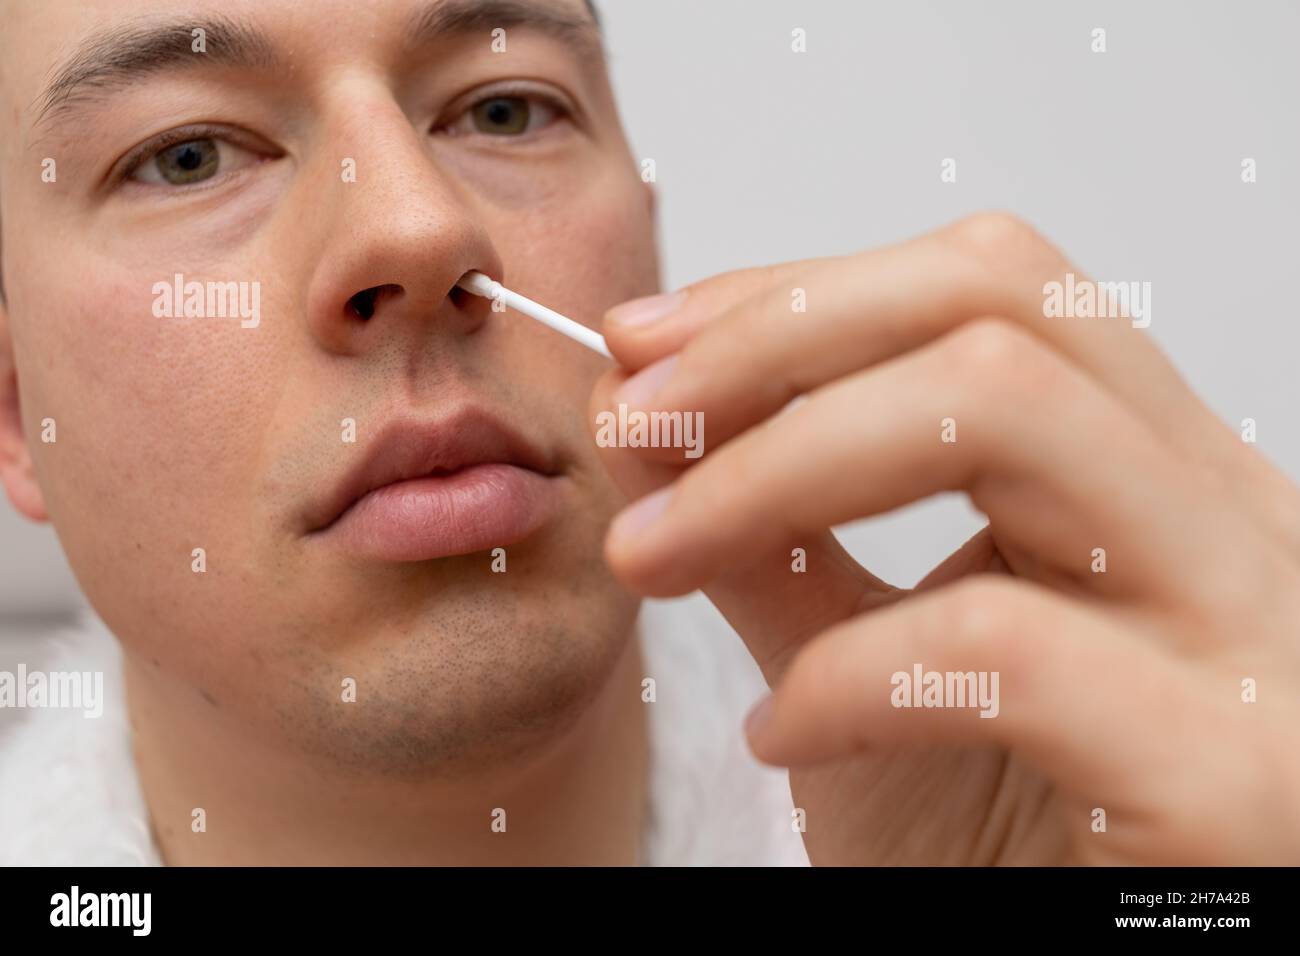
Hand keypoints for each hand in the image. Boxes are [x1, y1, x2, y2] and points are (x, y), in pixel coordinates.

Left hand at [590, 212, 1299, 863]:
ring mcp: (1250, 632)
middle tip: (633, 417)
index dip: (795, 296)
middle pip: (999, 305)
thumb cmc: (998, 841)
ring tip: (654, 554)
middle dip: (775, 341)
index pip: (984, 289)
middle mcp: (1223, 519)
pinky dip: (848, 672)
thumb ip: (766, 541)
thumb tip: (639, 416)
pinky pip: (1003, 645)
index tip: (645, 346)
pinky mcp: (1233, 770)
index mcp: (1149, 476)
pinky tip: (782, 733)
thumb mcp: (862, 662)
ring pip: (1010, 408)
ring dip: (776, 467)